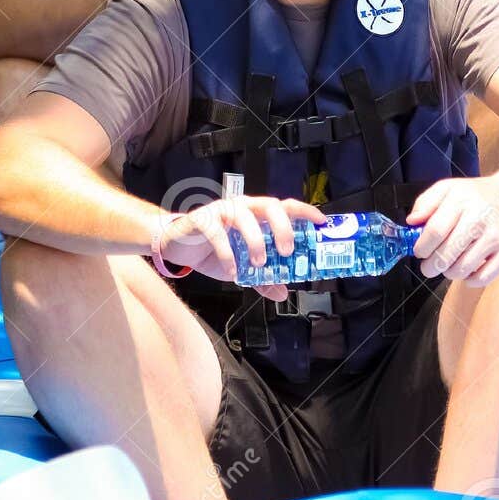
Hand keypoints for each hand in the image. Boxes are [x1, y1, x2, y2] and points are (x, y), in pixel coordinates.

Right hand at [157, 196, 326, 301]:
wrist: (176, 247)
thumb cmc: (212, 251)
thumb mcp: (241, 267)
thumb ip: (262, 278)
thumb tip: (283, 293)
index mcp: (257, 214)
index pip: (286, 206)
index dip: (305, 212)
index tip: (322, 223)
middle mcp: (242, 207)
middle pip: (270, 205)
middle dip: (283, 227)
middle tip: (287, 250)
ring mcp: (222, 211)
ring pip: (244, 216)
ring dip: (255, 240)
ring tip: (258, 263)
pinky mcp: (202, 219)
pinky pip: (217, 232)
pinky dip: (227, 254)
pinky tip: (232, 271)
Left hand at [407, 175, 498, 285]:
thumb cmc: (479, 194)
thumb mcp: (451, 188)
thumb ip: (426, 202)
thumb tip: (412, 222)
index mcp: (461, 201)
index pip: (434, 231)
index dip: (422, 248)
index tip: (420, 252)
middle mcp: (478, 219)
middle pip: (445, 256)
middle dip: (430, 267)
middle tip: (429, 267)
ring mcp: (495, 237)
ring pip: (461, 269)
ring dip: (448, 273)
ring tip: (448, 265)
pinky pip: (482, 278)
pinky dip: (469, 280)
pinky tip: (467, 271)